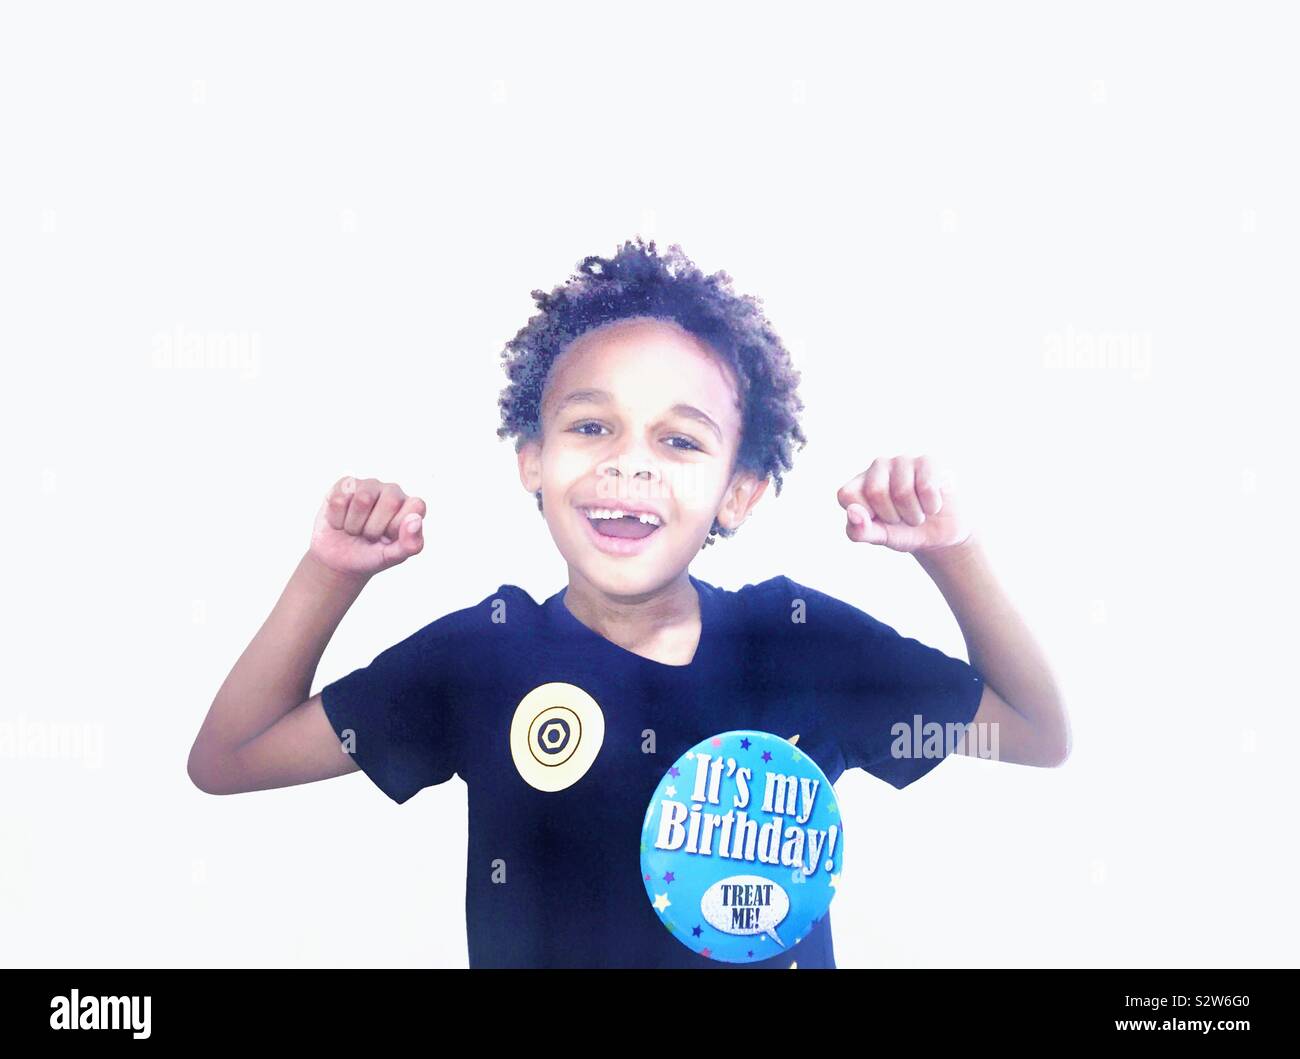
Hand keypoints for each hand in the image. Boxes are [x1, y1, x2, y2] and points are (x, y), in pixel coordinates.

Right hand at [309, 476, 425, 576]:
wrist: (338, 560)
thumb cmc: (370, 556)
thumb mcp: (393, 557)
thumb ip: (411, 544)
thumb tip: (416, 519)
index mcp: (412, 506)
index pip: (416, 506)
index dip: (398, 526)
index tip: (389, 537)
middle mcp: (393, 491)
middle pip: (390, 502)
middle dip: (375, 528)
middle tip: (369, 535)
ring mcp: (369, 485)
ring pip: (363, 499)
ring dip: (354, 525)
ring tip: (355, 529)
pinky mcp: (345, 484)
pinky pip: (339, 500)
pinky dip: (337, 520)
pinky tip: (341, 522)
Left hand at [836, 455, 970, 553]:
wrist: (937, 535)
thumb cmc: (901, 532)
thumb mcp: (878, 538)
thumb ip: (859, 530)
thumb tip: (853, 512)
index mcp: (858, 483)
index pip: (848, 496)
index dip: (867, 516)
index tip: (879, 520)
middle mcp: (877, 466)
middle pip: (876, 491)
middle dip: (894, 516)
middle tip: (902, 517)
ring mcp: (902, 461)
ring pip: (903, 491)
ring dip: (915, 515)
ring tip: (917, 511)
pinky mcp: (928, 461)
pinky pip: (927, 487)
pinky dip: (931, 506)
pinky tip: (932, 504)